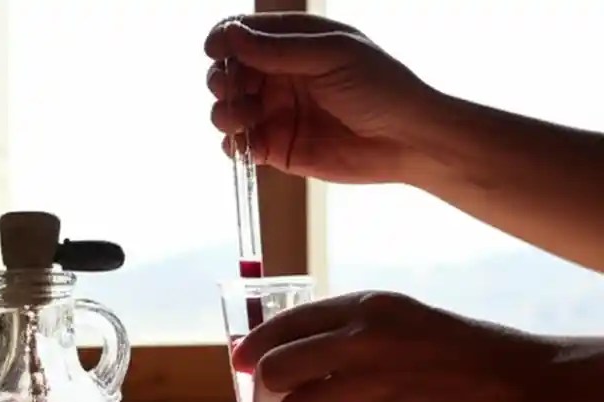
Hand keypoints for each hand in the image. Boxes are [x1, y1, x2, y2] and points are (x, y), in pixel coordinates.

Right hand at [204, 12, 442, 184]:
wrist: (408, 141)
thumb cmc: (380, 88)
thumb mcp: (332, 56)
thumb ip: (279, 50)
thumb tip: (230, 36)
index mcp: (295, 42)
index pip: (244, 32)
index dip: (224, 39)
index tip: (215, 51)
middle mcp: (280, 75)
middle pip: (229, 71)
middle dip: (220, 79)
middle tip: (227, 89)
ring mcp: (277, 112)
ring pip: (229, 108)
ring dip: (224, 112)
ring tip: (240, 118)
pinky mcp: (277, 147)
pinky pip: (241, 145)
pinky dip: (233, 144)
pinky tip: (243, 144)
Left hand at [230, 291, 577, 401]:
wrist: (529, 391)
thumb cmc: (464, 359)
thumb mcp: (405, 323)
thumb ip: (345, 335)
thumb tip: (275, 363)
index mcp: (367, 308)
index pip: (284, 325)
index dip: (253, 348)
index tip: (239, 364)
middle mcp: (362, 343)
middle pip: (273, 371)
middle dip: (264, 394)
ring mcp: (371, 390)